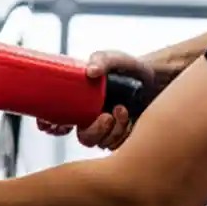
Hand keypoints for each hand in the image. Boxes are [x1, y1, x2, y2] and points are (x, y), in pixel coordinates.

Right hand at [37, 50, 155, 150]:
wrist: (156, 77)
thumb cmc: (129, 68)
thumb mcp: (114, 59)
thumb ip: (102, 60)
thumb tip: (91, 72)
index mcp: (80, 105)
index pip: (56, 122)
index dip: (50, 127)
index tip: (53, 124)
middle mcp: (92, 121)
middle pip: (83, 138)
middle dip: (93, 132)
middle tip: (105, 117)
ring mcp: (109, 131)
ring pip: (102, 144)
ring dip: (112, 131)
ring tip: (122, 110)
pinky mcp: (125, 138)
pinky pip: (119, 146)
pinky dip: (124, 134)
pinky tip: (130, 119)